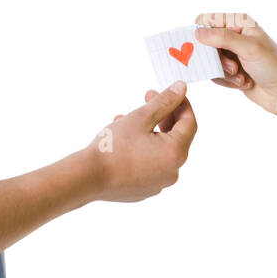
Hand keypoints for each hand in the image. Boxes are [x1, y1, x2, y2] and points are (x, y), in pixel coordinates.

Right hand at [90, 82, 196, 202]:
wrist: (87, 178)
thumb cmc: (113, 147)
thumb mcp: (140, 117)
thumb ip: (164, 101)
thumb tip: (181, 88)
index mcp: (176, 153)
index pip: (189, 123)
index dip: (181, 104)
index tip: (172, 91)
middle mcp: (172, 171)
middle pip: (176, 136)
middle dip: (163, 115)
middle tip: (148, 97)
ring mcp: (159, 182)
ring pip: (160, 149)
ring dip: (150, 130)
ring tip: (129, 117)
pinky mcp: (145, 189)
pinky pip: (150, 163)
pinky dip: (143, 148)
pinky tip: (125, 138)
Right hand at [193, 12, 276, 118]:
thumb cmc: (274, 66)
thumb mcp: (249, 48)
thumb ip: (222, 38)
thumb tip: (197, 32)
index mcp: (239, 23)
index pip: (208, 21)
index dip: (202, 34)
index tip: (205, 50)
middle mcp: (234, 36)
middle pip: (205, 44)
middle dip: (217, 59)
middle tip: (233, 68)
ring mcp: (232, 54)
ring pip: (210, 61)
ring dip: (224, 72)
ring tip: (242, 77)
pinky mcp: (231, 71)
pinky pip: (216, 75)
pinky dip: (227, 81)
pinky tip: (244, 83)